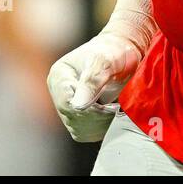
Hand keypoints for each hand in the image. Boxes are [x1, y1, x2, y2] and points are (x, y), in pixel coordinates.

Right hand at [47, 0, 155, 142]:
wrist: (124, 52)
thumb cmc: (115, 51)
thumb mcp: (105, 60)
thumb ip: (92, 80)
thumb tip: (78, 106)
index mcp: (59, 76)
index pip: (67, 105)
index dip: (88, 111)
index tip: (110, 106)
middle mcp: (59, 92)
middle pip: (72, 119)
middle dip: (97, 117)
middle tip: (117, 108)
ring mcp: (68, 105)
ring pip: (78, 129)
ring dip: (100, 124)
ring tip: (116, 110)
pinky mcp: (79, 115)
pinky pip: (86, 132)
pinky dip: (101, 128)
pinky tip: (113, 115)